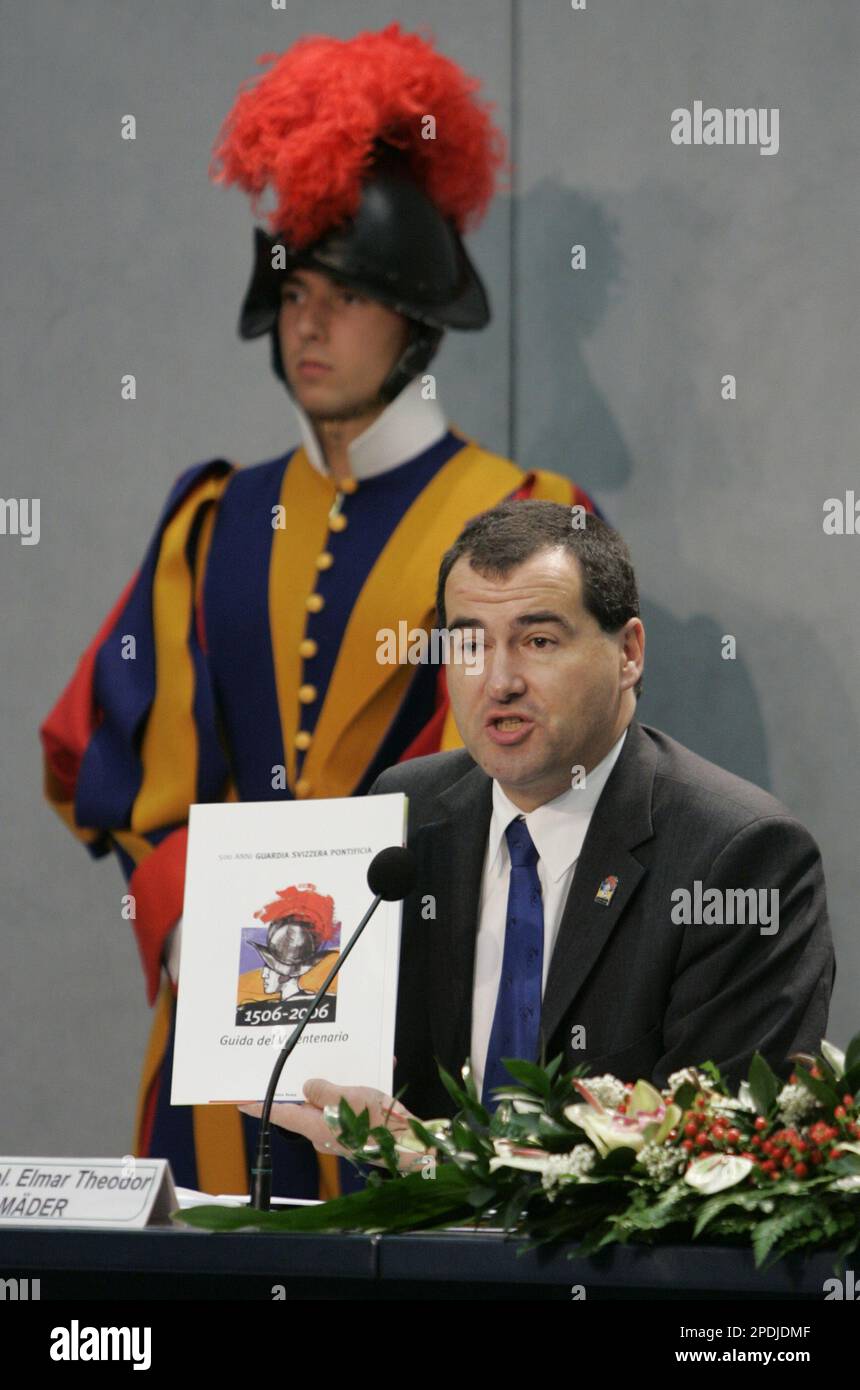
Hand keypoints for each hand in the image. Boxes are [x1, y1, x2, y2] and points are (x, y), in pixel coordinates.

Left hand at [238, 1079, 425, 1170]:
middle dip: (302, 1086)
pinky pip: (354, 1105)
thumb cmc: (377, 1125)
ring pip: (332, 1102)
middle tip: (293, 1067)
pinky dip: (363, 1088)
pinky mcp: (360, 1129)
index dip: (259, 1107)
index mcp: (315, 1126)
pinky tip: (379, 1067)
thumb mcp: (346, 1099)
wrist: (412, 1147)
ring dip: (338, 1083)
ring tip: (343, 1061)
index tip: (240, 1100)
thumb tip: (309, 1087)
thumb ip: (322, 1090)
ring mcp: (343, 1131)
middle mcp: (324, 1131)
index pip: (279, 1115)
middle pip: (305, 1106)